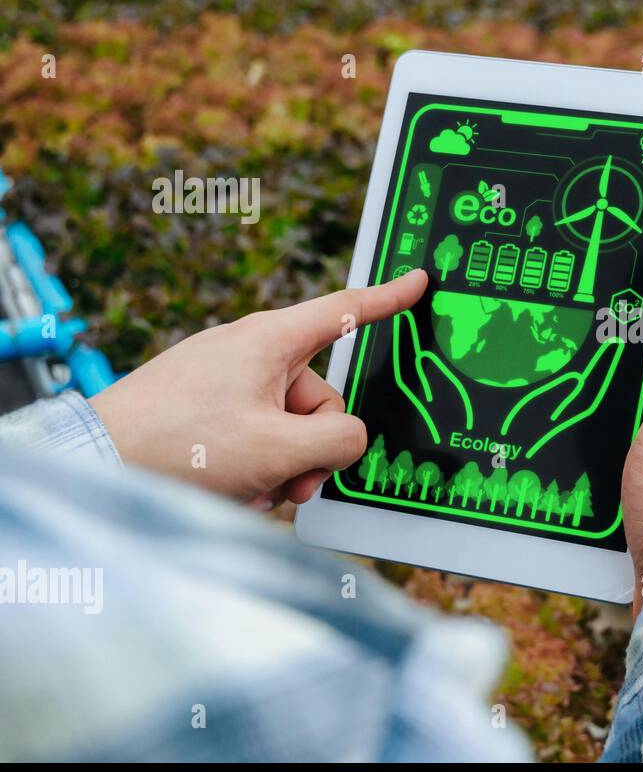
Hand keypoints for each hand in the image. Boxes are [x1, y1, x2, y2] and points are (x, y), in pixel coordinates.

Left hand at [90, 270, 428, 506]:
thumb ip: (339, 439)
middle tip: (291, 483)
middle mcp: (248, 354)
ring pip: (289, 426)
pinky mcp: (204, 409)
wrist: (97, 466)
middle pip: (321, 398)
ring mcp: (224, 382)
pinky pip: (255, 436)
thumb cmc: (180, 447)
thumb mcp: (279, 448)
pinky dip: (255, 467)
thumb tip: (350, 440)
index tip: (417, 281)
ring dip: (283, 466)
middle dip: (315, 448)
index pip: (345, 311)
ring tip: (250, 490)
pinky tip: (231, 489)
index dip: (389, 297)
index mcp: (269, 341)